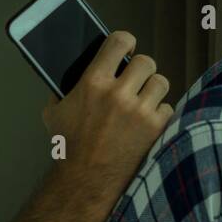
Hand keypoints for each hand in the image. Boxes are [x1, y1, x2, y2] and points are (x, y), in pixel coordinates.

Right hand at [41, 32, 173, 206]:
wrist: (86, 179)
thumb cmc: (69, 147)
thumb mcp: (54, 112)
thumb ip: (63, 89)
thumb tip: (72, 71)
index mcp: (93, 82)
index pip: (120, 41)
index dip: (126, 41)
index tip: (127, 47)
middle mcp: (118, 93)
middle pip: (146, 61)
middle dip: (141, 70)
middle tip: (135, 80)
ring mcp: (139, 111)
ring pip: (161, 82)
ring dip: (152, 90)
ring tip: (142, 100)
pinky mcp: (155, 128)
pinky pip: (168, 107)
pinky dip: (159, 113)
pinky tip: (147, 121)